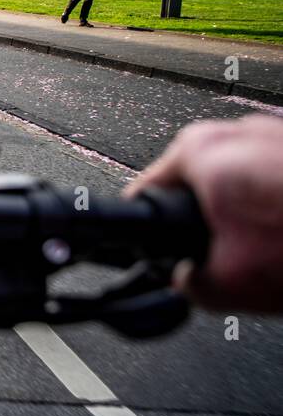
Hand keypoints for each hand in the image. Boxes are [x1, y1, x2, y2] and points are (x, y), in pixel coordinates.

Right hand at [125, 115, 282, 312]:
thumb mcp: (230, 286)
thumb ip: (189, 284)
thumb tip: (189, 282)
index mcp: (202, 150)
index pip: (146, 189)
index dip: (149, 230)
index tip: (158, 248)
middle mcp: (239, 130)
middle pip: (200, 183)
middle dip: (212, 222)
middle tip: (232, 258)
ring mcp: (280, 133)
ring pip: (246, 180)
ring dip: (255, 213)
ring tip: (277, 250)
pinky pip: (281, 179)